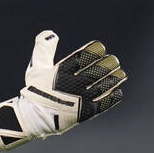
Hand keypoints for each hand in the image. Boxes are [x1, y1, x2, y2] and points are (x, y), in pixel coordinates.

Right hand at [0, 31, 125, 150]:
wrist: (33, 119)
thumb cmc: (36, 91)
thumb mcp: (36, 68)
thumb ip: (43, 49)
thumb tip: (51, 33)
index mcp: (60, 73)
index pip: (83, 57)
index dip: (95, 50)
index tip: (100, 48)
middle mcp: (72, 85)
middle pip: (97, 71)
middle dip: (108, 63)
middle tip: (114, 60)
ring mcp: (80, 100)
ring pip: (104, 86)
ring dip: (115, 78)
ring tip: (120, 74)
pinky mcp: (85, 113)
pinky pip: (104, 103)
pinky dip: (113, 95)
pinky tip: (116, 90)